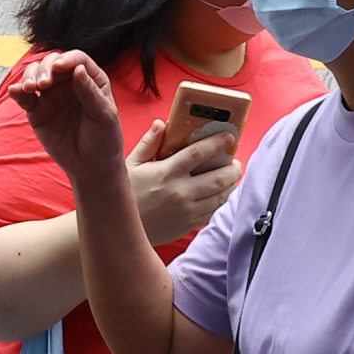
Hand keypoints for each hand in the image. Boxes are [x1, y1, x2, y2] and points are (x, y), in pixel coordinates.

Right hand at [9, 49, 132, 192]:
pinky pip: (24, 97)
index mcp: (90, 79)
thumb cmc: (104, 138)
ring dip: (30, 76)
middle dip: (45, 68)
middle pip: (52, 63)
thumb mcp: (103, 115)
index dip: (66, 59)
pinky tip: (15, 91)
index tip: (58, 68)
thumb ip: (89, 92)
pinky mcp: (37, 110)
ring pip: (35, 74)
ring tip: (30, 88)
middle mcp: (69, 83)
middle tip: (43, 84)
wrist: (91, 166)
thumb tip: (77, 69)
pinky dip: (17, 91)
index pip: (76, 60)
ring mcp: (51, 95)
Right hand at [126, 118, 241, 248]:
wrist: (118, 230)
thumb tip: (161, 124)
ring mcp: (186, 211)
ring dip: (230, 186)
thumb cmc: (124, 194)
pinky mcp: (187, 226)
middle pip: (218, 178)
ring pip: (219, 197)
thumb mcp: (130, 165)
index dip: (217, 143)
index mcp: (166, 172)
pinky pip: (212, 213)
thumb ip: (148, 144)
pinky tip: (220, 196)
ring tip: (231, 177)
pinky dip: (220, 202)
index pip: (198, 153)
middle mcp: (180, 192)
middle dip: (233, 168)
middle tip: (236, 162)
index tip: (229, 136)